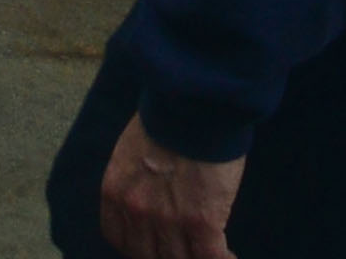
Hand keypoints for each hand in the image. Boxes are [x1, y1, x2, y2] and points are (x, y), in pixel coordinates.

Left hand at [96, 128, 241, 256]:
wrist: (195, 102)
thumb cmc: (169, 115)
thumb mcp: (133, 149)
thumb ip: (135, 180)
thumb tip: (151, 197)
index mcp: (115, 190)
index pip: (119, 238)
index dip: (138, 245)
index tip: (154, 243)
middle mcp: (136, 211)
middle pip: (149, 254)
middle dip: (167, 253)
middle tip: (185, 247)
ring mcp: (168, 220)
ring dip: (196, 257)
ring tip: (211, 253)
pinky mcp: (201, 222)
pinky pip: (210, 258)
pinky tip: (230, 256)